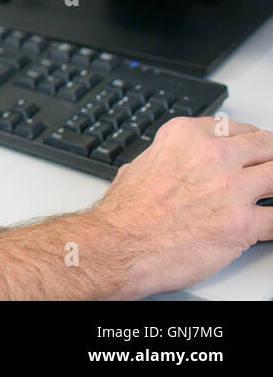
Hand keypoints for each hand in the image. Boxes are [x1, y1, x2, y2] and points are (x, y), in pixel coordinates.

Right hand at [90, 115, 272, 297]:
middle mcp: (212, 156)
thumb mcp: (141, 164)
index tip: (253, 150)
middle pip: (266, 147)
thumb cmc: (125, 214)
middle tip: (270, 169)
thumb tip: (180, 162)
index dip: (249, 142)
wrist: (118, 247)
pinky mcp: (243, 224)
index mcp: (186, 136)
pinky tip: (269, 222)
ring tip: (268, 195)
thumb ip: (171, 157)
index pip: (237, 128)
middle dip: (270, 159)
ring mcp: (231, 189)